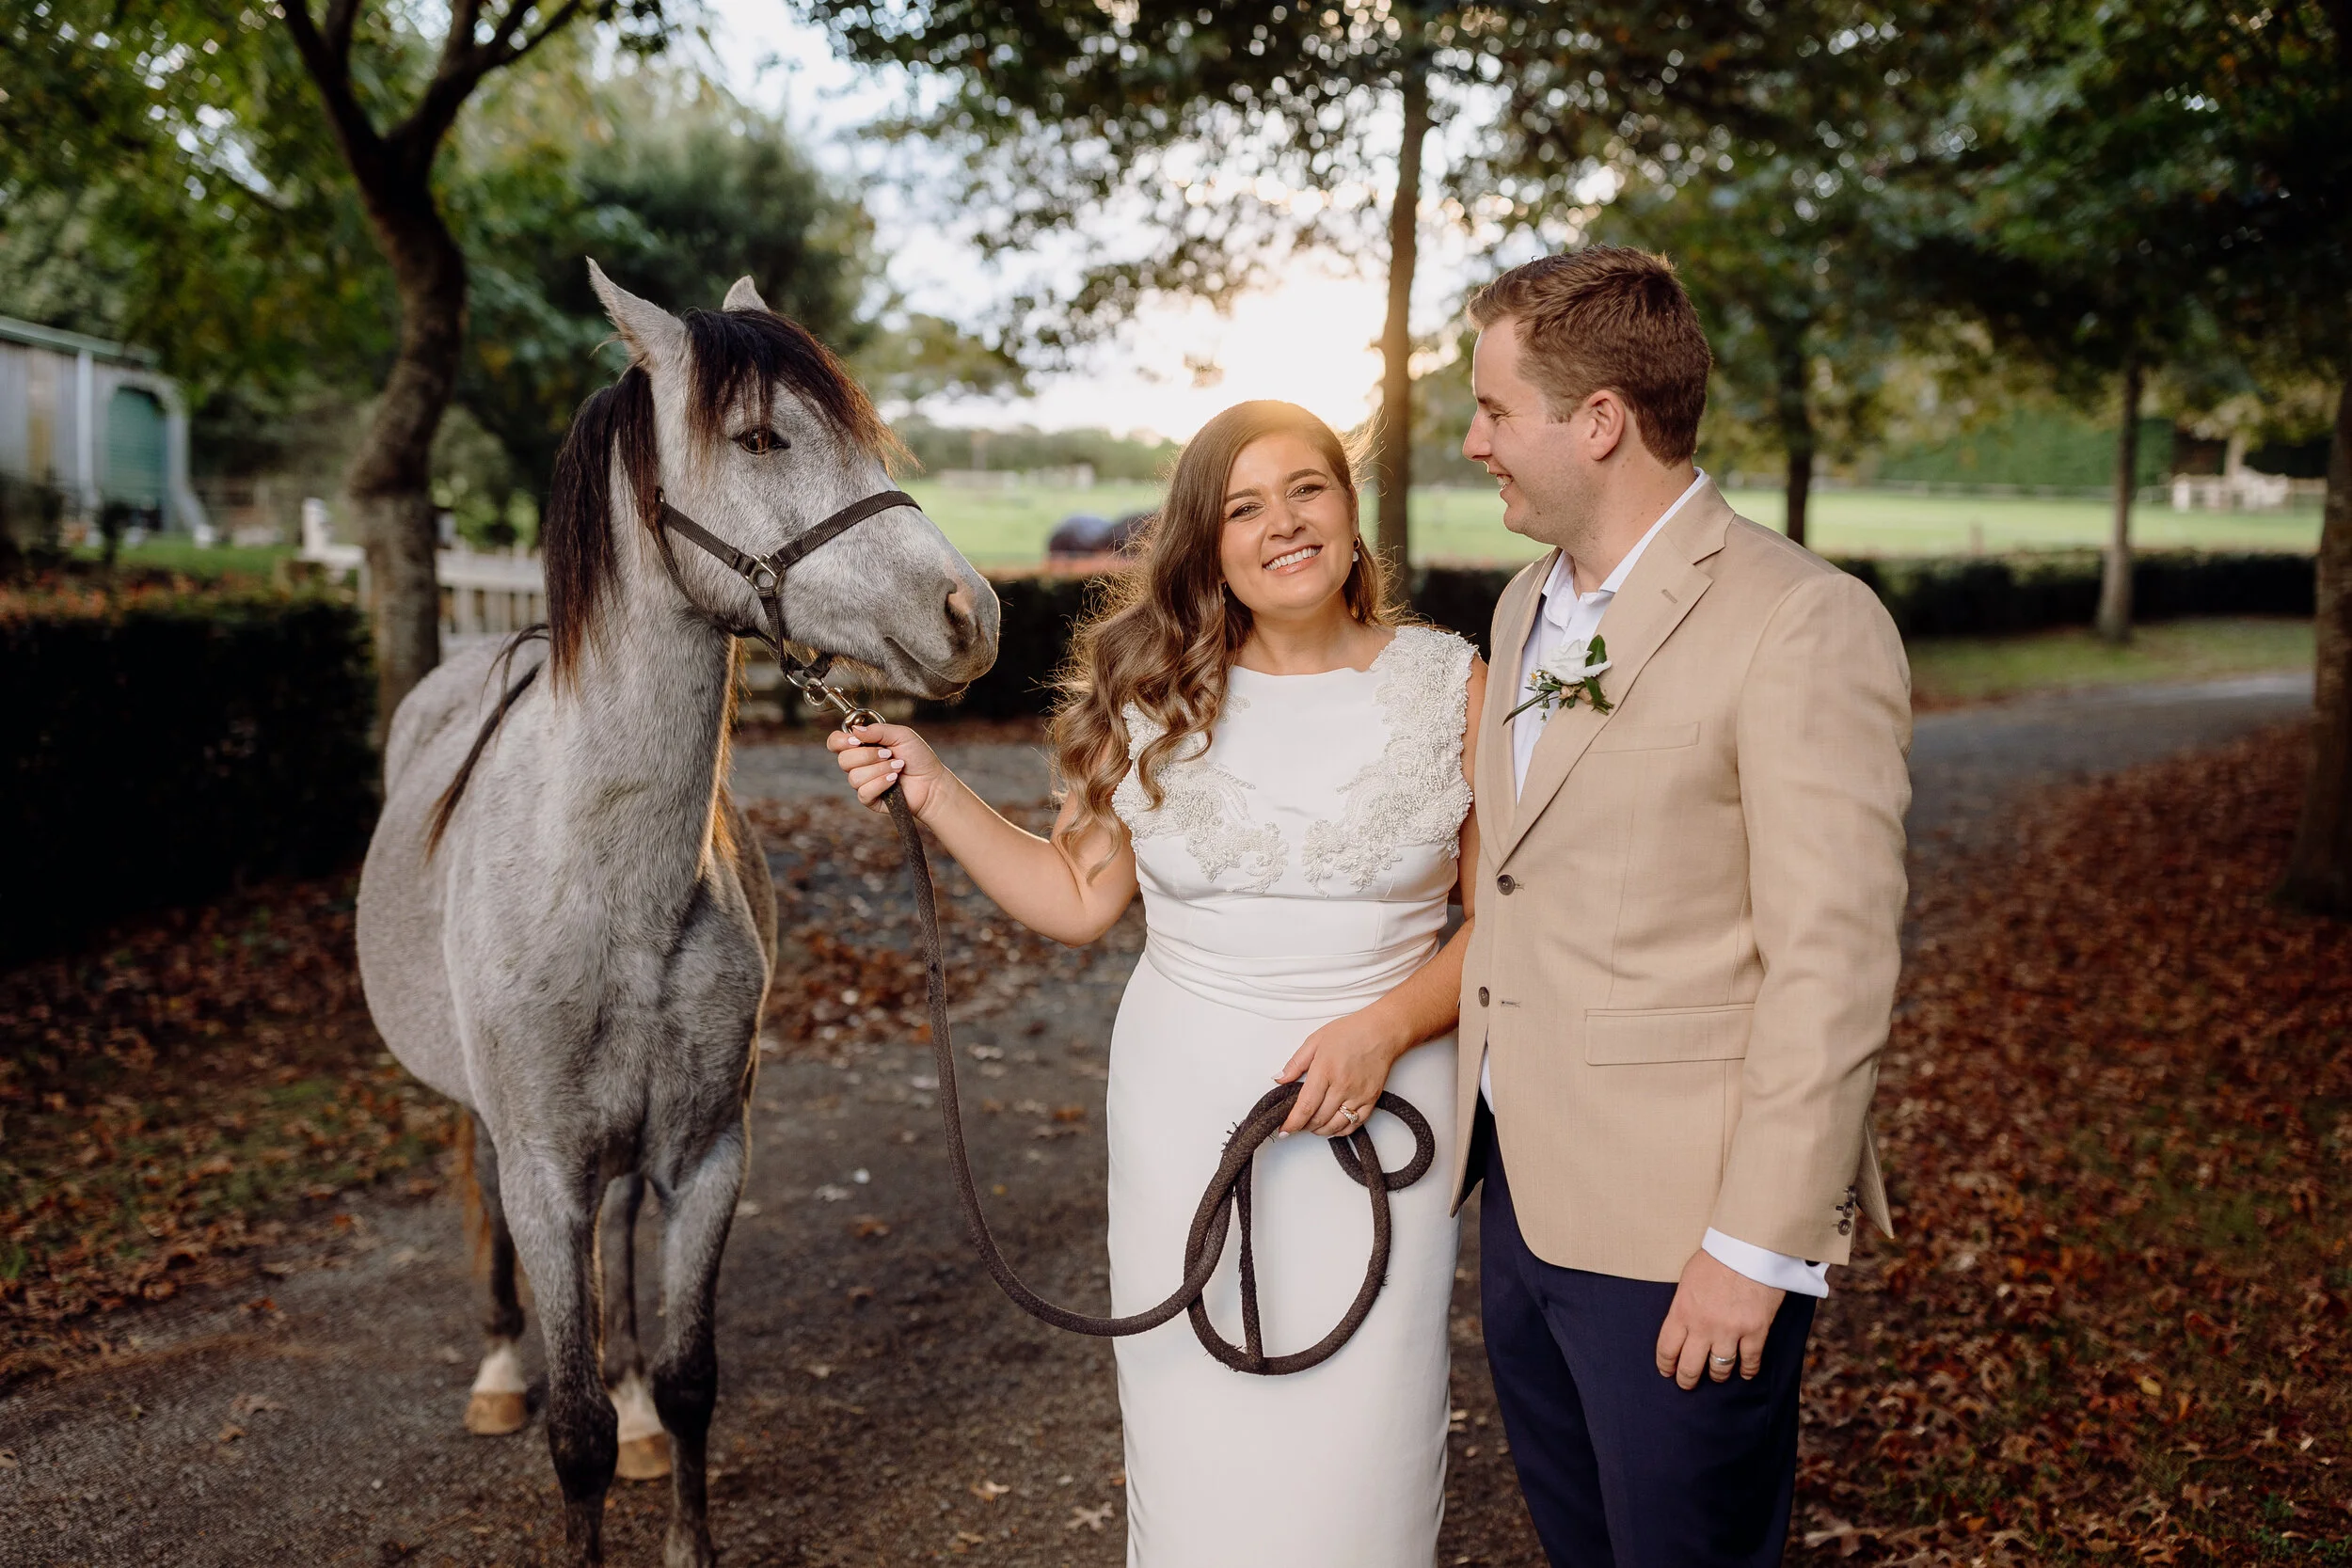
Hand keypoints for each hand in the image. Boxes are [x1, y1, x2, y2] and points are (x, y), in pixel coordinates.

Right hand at [826, 721, 950, 818]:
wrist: (932, 782)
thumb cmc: (918, 757)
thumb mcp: (901, 734)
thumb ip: (877, 730)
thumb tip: (854, 730)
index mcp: (862, 745)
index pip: (835, 742)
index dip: (840, 741)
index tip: (856, 740)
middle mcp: (859, 764)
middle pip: (843, 760)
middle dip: (868, 755)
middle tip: (888, 754)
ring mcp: (863, 782)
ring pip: (854, 777)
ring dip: (879, 770)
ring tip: (898, 767)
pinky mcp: (869, 799)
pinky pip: (863, 792)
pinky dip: (881, 784)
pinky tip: (894, 781)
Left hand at [1274, 1008, 1404, 1138]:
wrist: (1382, 1031)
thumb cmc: (1351, 1032)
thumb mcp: (1315, 1040)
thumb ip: (1295, 1063)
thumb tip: (1279, 1079)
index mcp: (1325, 1070)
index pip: (1305, 1106)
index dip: (1292, 1123)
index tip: (1284, 1130)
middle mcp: (1342, 1086)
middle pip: (1318, 1119)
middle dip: (1303, 1126)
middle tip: (1296, 1124)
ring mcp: (1358, 1095)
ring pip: (1335, 1126)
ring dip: (1320, 1131)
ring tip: (1312, 1126)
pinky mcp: (1371, 1100)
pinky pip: (1354, 1124)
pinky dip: (1341, 1130)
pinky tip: (1332, 1126)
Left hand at [1655, 1248, 1783, 1388]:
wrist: (1750, 1246)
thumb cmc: (1717, 1257)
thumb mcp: (1688, 1279)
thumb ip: (1683, 1305)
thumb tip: (1682, 1324)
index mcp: (1682, 1310)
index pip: (1667, 1348)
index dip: (1666, 1365)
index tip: (1667, 1371)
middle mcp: (1703, 1325)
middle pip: (1690, 1366)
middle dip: (1686, 1379)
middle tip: (1687, 1384)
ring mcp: (1730, 1330)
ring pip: (1720, 1369)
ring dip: (1717, 1376)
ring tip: (1716, 1376)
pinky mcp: (1756, 1331)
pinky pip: (1750, 1362)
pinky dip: (1747, 1371)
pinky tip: (1745, 1373)